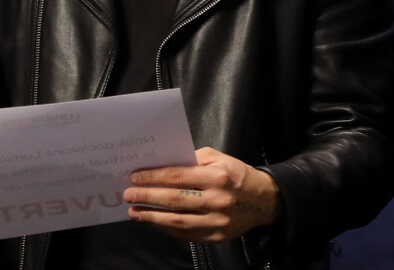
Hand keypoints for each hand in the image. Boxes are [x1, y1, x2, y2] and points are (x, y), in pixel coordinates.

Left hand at [124, 146, 279, 242]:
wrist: (264, 201)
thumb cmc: (236, 174)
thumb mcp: (218, 157)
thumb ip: (192, 158)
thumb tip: (163, 163)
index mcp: (216, 177)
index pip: (177, 176)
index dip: (153, 177)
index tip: (134, 177)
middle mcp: (217, 200)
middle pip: (174, 200)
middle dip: (147, 197)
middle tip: (128, 195)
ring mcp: (217, 221)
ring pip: (178, 221)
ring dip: (152, 217)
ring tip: (134, 212)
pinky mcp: (217, 236)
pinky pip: (187, 234)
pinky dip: (168, 229)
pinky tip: (154, 222)